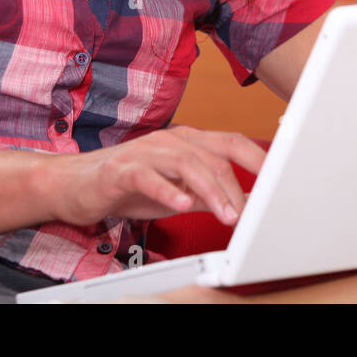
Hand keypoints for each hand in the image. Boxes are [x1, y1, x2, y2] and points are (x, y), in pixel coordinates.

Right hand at [42, 125, 267, 228]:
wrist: (76, 184)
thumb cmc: (129, 185)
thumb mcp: (178, 192)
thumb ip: (210, 194)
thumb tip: (245, 204)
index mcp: (188, 142)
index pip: (231, 142)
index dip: (257, 156)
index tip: (280, 177)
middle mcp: (170, 140)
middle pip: (213, 155)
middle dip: (235, 186)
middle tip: (248, 214)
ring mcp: (146, 151)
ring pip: (187, 163)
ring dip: (210, 190)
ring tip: (226, 215)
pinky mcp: (122, 169)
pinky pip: (148, 176)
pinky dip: (168, 190)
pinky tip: (182, 205)